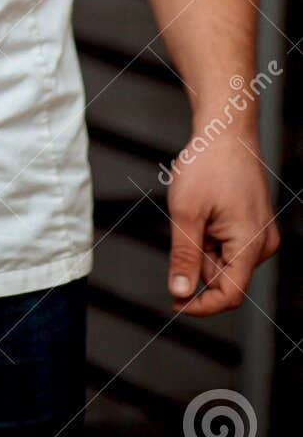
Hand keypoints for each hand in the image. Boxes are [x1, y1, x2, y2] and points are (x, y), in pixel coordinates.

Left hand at [165, 128, 279, 316]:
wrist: (224, 131)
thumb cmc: (208, 164)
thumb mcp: (186, 212)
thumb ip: (184, 256)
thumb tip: (181, 293)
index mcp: (250, 244)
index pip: (229, 295)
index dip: (201, 305)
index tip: (174, 303)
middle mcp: (263, 243)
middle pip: (223, 276)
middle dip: (198, 259)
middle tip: (187, 223)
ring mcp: (260, 234)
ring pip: (223, 259)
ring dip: (203, 244)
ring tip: (198, 209)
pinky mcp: (254, 225)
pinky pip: (228, 243)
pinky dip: (210, 233)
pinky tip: (206, 208)